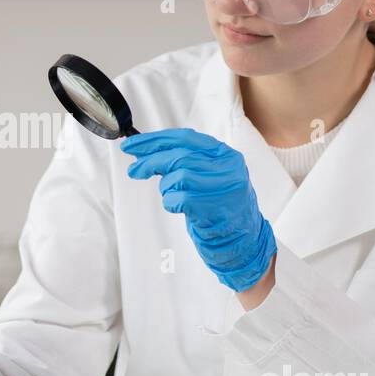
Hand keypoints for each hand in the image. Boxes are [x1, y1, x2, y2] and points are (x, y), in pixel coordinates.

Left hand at [122, 128, 276, 292]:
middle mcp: (227, 168)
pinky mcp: (214, 208)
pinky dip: (170, 202)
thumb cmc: (219, 203)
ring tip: (171, 194)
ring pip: (178, 177)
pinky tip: (176, 206)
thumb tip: (144, 151)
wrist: (242, 237)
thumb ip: (184, 160)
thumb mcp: (208, 174)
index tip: (132, 145)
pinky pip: (179, 199)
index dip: (155, 140)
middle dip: (150, 162)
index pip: (185, 138)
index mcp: (224, 154)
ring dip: (166, 187)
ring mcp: (222, 188)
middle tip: (134, 169)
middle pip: (179, 156)